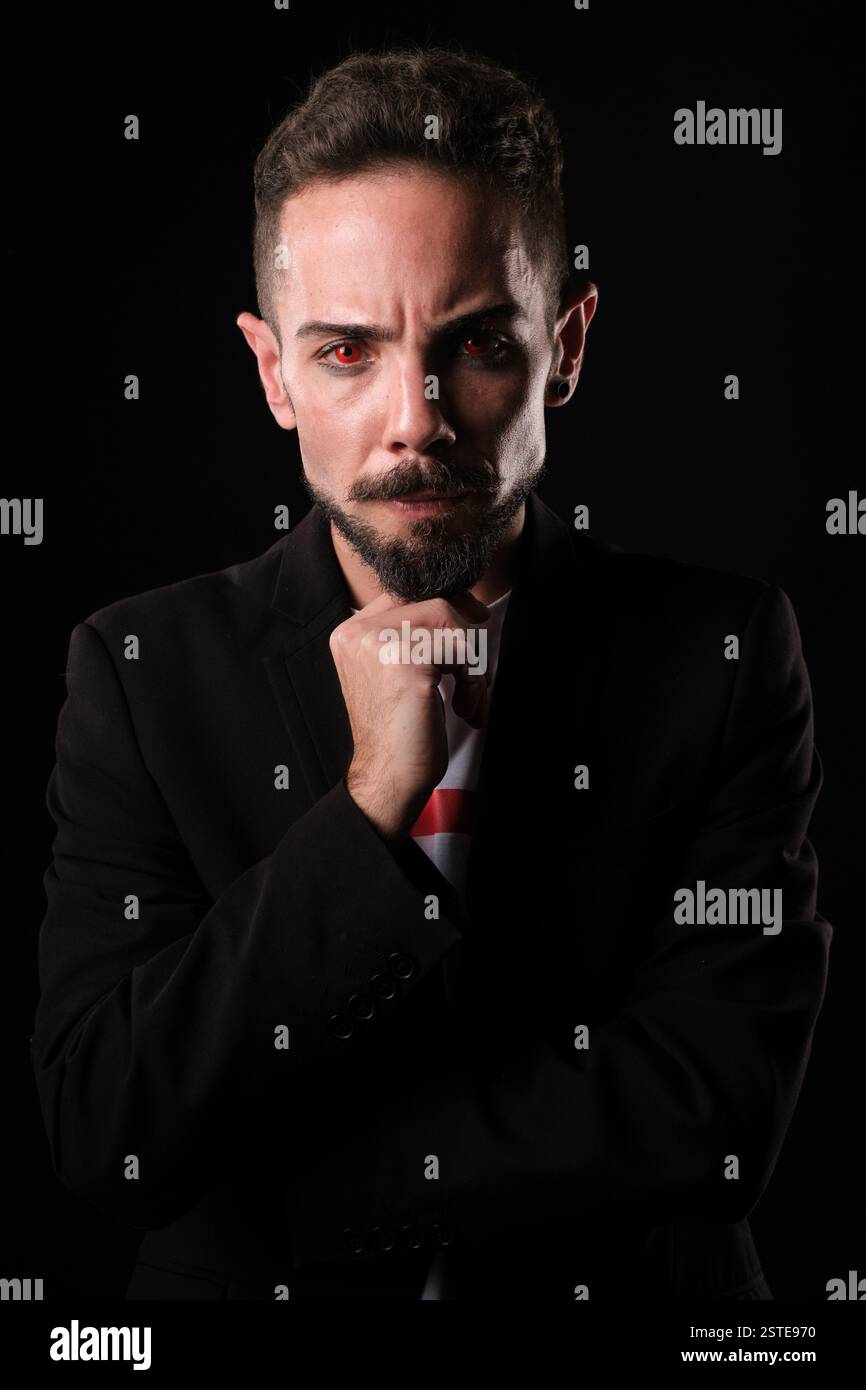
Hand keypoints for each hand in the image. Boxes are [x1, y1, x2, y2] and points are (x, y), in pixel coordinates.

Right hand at [329, 590, 491, 844]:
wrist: (387, 778)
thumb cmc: (399, 732)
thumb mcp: (397, 672)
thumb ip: (413, 636)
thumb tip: (463, 604)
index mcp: (351, 632)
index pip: (408, 594)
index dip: (447, 604)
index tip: (471, 622)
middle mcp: (358, 632)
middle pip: (434, 602)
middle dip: (466, 635)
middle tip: (476, 671)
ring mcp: (380, 643)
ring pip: (450, 621)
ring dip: (472, 662)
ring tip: (468, 697)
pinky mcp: (406, 661)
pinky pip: (460, 647)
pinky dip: (474, 678)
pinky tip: (464, 707)